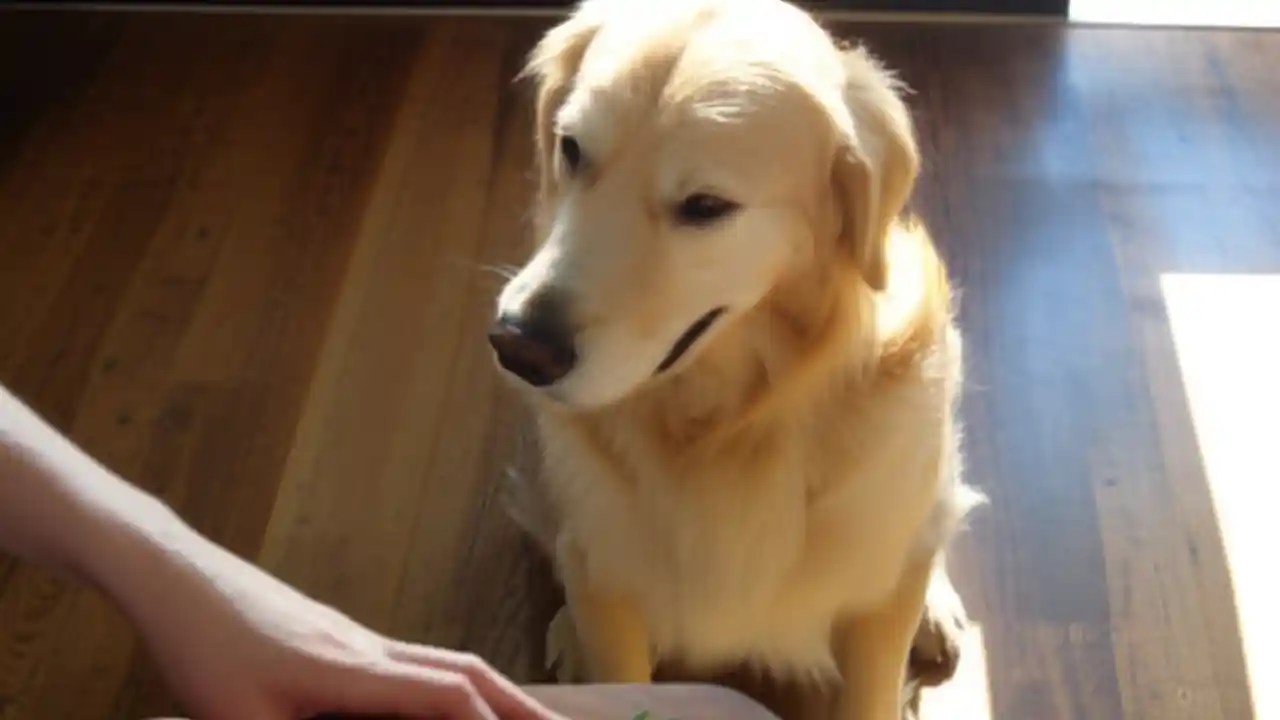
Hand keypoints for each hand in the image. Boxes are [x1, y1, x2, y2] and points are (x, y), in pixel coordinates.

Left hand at [96, 510, 561, 719]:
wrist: (181, 581)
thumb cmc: (203, 650)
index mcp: (349, 670)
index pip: (444, 694)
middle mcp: (369, 648)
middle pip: (467, 671)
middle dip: (521, 706)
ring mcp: (360, 638)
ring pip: (448, 662)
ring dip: (496, 692)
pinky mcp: (344, 638)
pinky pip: (421, 661)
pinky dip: (458, 683)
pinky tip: (456, 704)